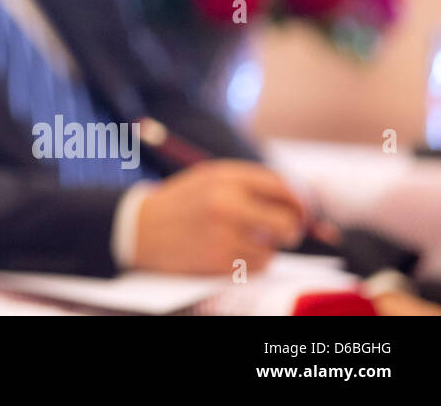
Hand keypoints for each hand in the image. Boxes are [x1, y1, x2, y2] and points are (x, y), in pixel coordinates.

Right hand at [132, 160, 306, 273]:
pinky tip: (232, 252)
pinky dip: (253, 261)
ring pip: (273, 247)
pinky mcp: (218, 258)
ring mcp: (222, 232)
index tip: (302, 211)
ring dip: (267, 247)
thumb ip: (249, 185)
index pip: (281, 187)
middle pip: (286, 220)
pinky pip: (257, 264)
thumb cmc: (181, 203)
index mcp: (225, 176)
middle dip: (292, 229)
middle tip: (286, 233)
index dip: (299, 201)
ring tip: (245, 240)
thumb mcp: (209, 179)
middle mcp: (226, 202)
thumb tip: (299, 203)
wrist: (138, 227)